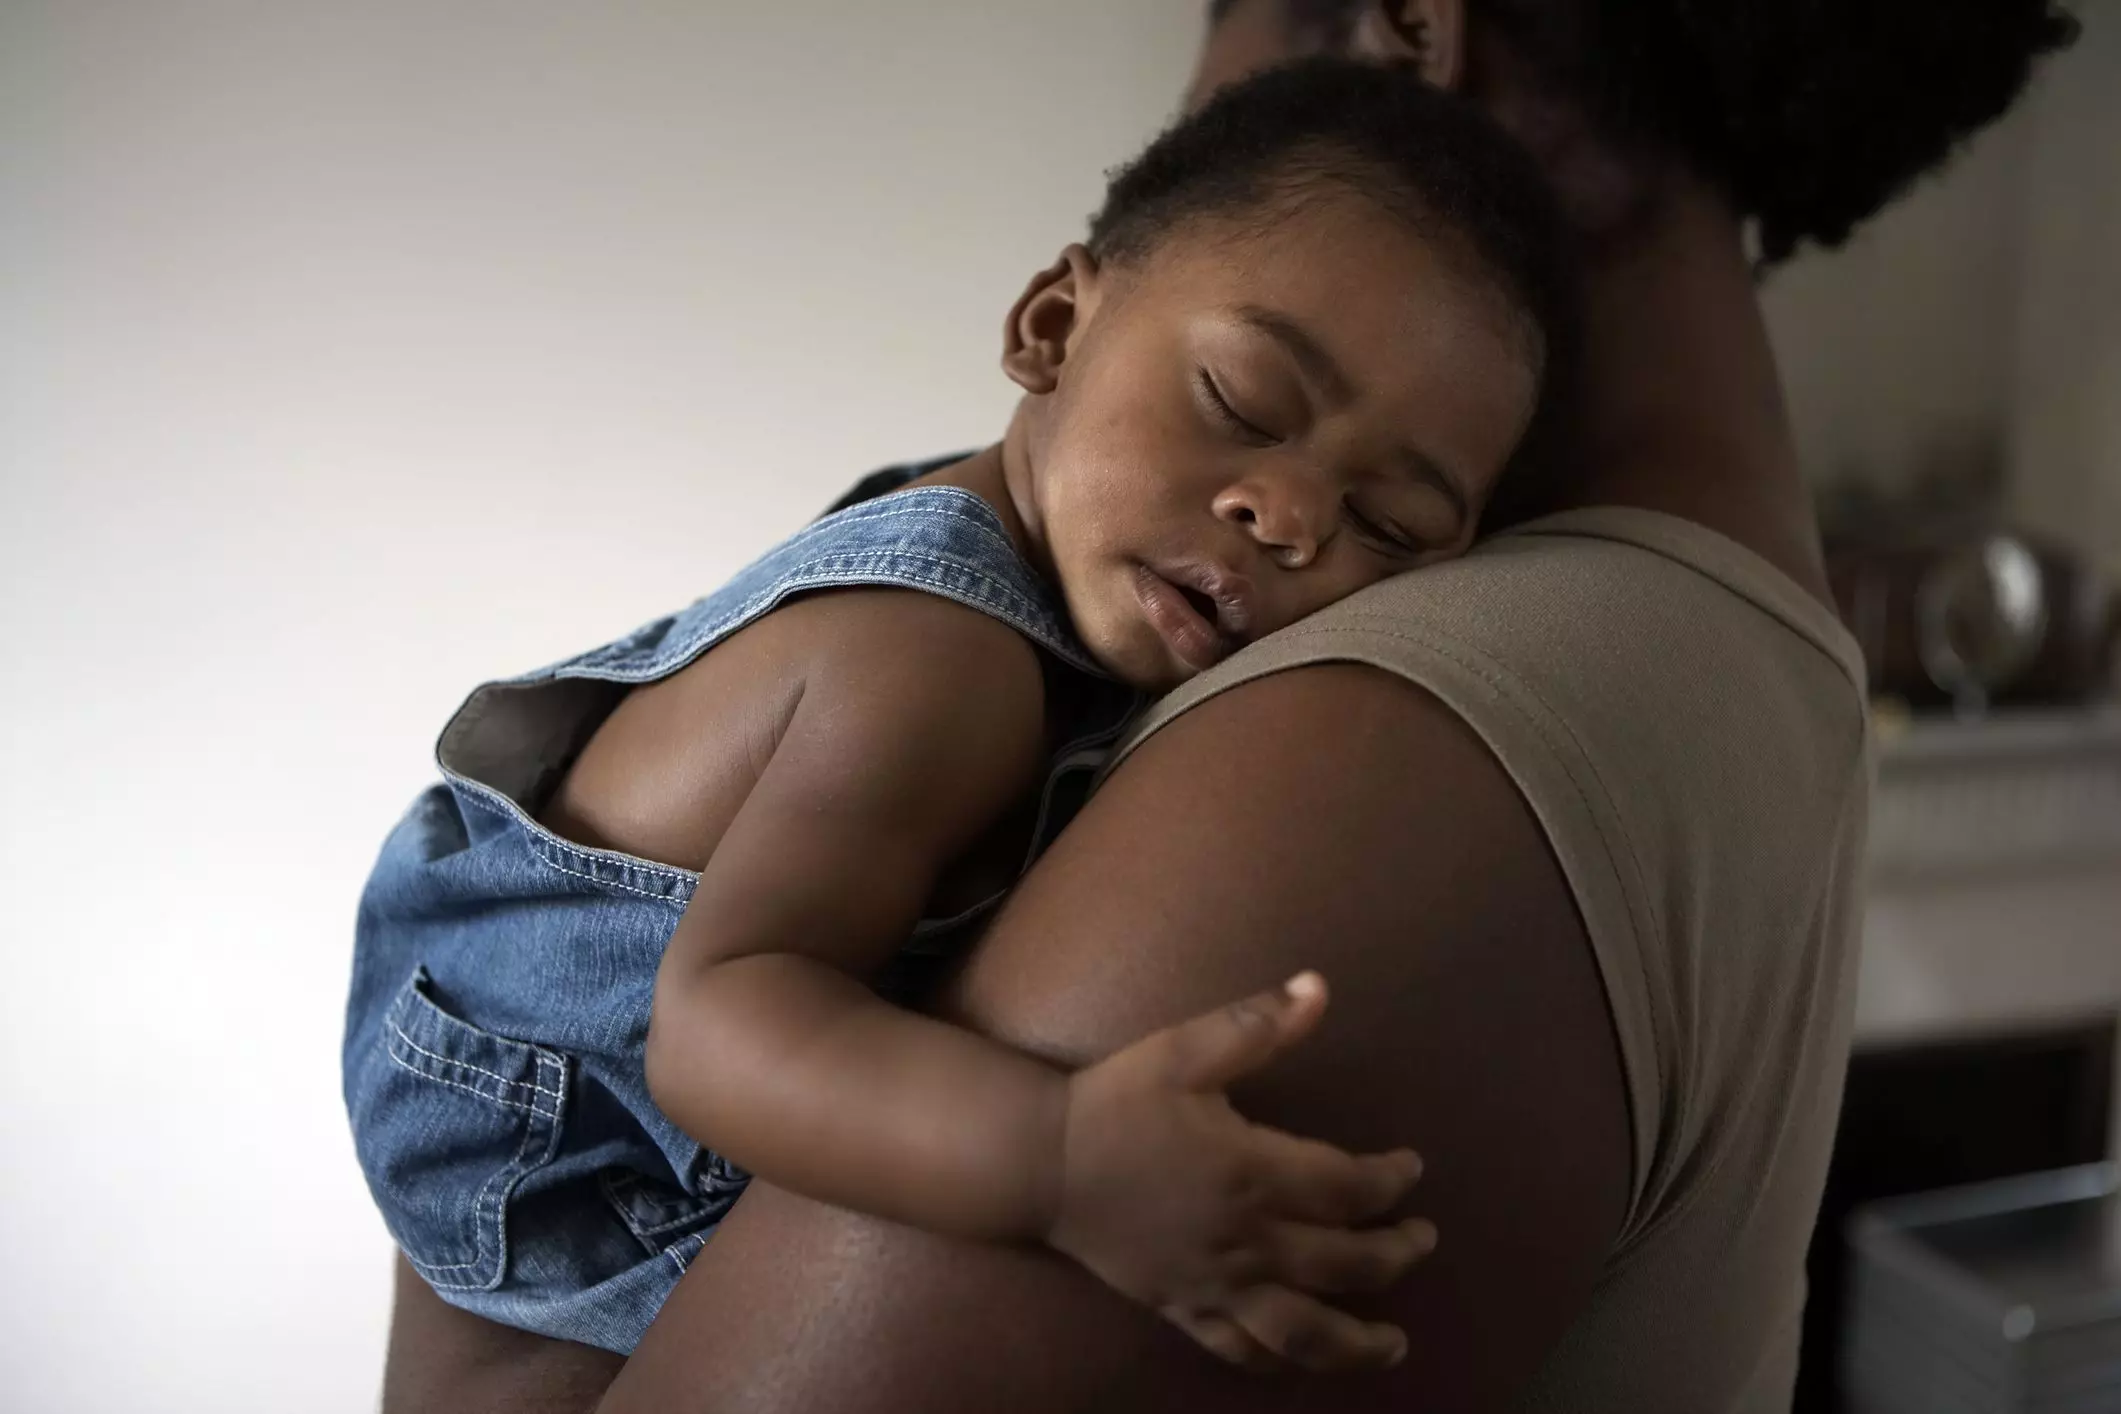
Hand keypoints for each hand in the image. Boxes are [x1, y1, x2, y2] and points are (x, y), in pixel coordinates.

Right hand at [1045, 972, 1433, 1372]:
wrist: (1043, 1164)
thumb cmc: (1118, 1102)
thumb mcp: (1185, 1049)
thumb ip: (1257, 1024)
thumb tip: (1319, 987)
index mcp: (1253, 1172)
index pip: (1349, 1188)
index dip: (1392, 1181)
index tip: (1411, 1169)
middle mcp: (1246, 1240)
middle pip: (1345, 1264)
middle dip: (1397, 1254)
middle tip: (1423, 1240)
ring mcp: (1216, 1284)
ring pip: (1304, 1331)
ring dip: (1358, 1342)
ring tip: (1393, 1343)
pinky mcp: (1185, 1309)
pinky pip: (1242, 1350)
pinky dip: (1281, 1361)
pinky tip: (1306, 1358)